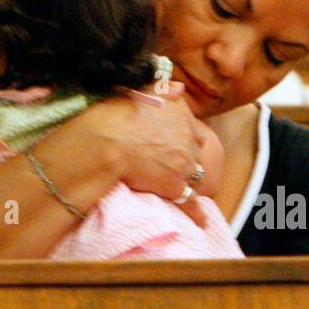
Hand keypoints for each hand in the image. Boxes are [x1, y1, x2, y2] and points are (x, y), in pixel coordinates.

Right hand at [98, 88, 206, 225]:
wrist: (108, 140)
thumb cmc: (117, 114)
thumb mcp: (143, 90)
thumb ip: (163, 87)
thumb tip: (178, 87)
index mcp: (180, 114)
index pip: (194, 128)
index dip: (189, 137)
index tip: (184, 143)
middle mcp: (187, 138)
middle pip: (198, 152)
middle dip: (192, 159)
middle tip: (183, 166)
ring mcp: (183, 164)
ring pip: (197, 176)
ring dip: (195, 182)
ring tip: (193, 189)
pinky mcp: (174, 186)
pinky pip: (191, 202)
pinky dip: (197, 213)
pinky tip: (201, 220)